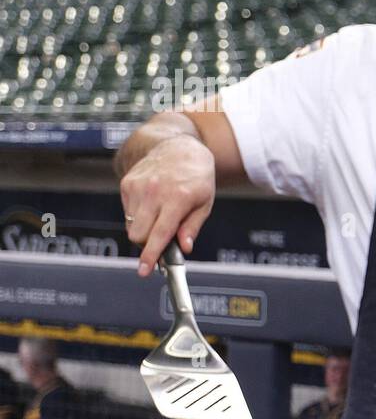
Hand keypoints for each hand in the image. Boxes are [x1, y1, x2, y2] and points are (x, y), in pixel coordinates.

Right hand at [119, 134, 215, 275]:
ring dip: (144, 230)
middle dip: (148, 245)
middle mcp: (155, 192)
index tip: (144, 270)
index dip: (151, 255)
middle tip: (162, 239)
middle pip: (139, 235)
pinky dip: (138, 216)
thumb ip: (192, 227)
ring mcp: (138, 187)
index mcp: (178, 199)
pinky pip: (127, 213)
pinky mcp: (127, 184)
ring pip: (132, 226)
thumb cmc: (196, 178)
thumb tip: (184, 248)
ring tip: (161, 215)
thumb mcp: (204, 203)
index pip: (159, 234)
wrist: (179, 148)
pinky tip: (152, 204)